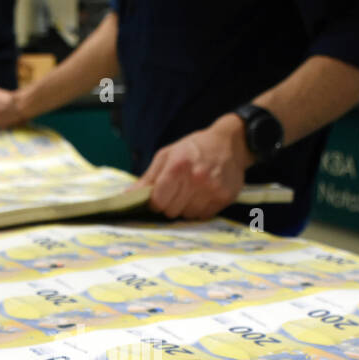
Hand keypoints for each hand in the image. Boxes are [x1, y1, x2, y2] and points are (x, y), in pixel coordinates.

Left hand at [137, 113, 253, 219]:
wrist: (230, 143)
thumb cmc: (194, 148)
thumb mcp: (167, 155)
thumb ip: (148, 178)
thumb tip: (128, 196)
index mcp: (178, 165)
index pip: (158, 201)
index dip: (155, 202)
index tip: (158, 197)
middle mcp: (196, 178)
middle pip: (171, 211)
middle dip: (170, 204)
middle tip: (177, 191)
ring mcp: (212, 189)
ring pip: (187, 215)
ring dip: (185, 207)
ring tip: (192, 190)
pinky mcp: (224, 197)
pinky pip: (203, 216)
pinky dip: (200, 208)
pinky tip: (203, 194)